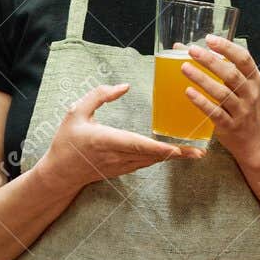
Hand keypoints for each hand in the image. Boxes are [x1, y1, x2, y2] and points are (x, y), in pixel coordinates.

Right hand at [36, 82, 200, 194]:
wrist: (60, 173)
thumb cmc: (67, 141)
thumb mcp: (76, 112)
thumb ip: (99, 96)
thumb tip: (124, 86)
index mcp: (105, 140)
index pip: (135, 144)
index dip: (157, 148)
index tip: (175, 148)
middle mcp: (116, 156)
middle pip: (151, 156)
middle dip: (176, 154)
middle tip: (199, 152)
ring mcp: (121, 166)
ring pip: (152, 161)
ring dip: (172, 157)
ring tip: (194, 152)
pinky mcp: (122, 170)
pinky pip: (146, 163)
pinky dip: (160, 158)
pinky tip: (173, 153)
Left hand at [182, 35, 259, 159]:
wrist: (256, 139)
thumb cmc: (242, 105)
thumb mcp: (239, 86)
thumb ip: (218, 67)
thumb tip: (182, 48)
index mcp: (253, 79)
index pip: (244, 59)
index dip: (228, 47)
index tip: (210, 39)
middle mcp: (249, 93)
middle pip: (231, 74)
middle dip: (211, 61)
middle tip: (192, 51)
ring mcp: (241, 110)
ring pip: (222, 93)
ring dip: (202, 79)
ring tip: (184, 68)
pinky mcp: (230, 126)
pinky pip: (215, 113)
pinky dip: (202, 102)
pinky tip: (189, 92)